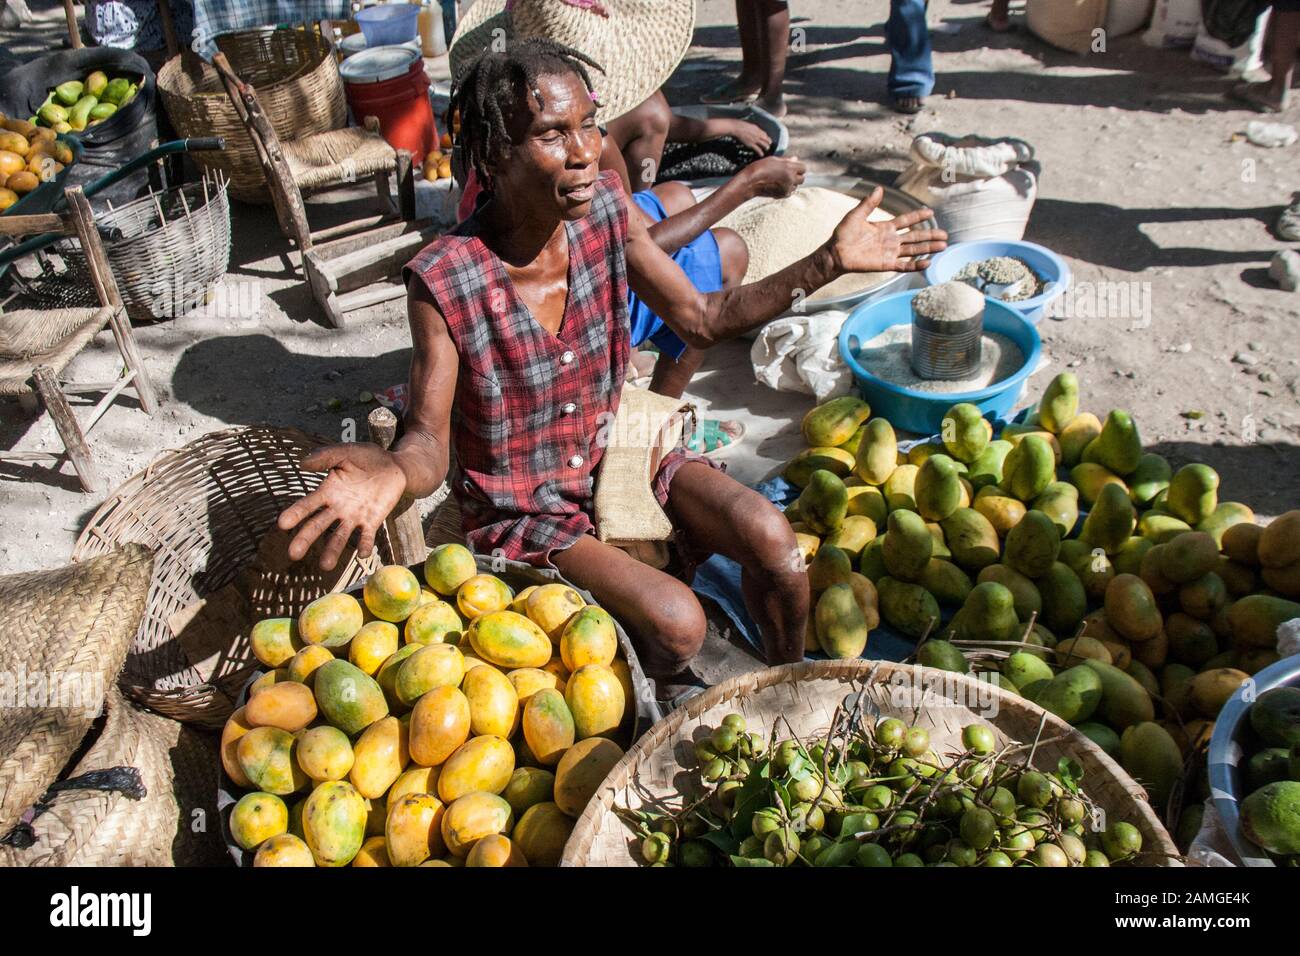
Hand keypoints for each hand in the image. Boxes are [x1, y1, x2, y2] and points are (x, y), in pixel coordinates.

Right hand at [276, 443, 407, 570]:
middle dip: (306, 539)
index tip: (282, 524)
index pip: (308, 504)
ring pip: (341, 536)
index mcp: (328, 491)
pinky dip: (364, 545)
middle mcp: (338, 508)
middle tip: (293, 554)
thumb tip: (302, 463)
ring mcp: (354, 516)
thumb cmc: (367, 457)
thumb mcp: (346, 452)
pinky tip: (363, 553)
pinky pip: (367, 536)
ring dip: (333, 551)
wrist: (395, 466)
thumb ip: (326, 456)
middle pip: (319, 525)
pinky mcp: (372, 521)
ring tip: (326, 566)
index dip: (296, 513)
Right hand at [722, 118, 772, 154]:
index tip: (767, 138)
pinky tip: (761, 155)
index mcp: (757, 128)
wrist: (736, 128)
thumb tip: (752, 130)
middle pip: (766, 139)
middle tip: (769, 144)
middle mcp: (758, 134)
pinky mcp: (751, 144)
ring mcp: (755, 139)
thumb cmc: (740, 125)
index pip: (764, 133)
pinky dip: (760, 152)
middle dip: (768, 142)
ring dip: (766, 147)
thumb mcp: (748, 125)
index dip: (766, 137)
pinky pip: (758, 149)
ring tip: (767, 149)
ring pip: (764, 144)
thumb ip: (752, 128)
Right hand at [744, 155, 804, 198]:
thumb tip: (796, 159)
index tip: (792, 168)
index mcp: (789, 167)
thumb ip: (787, 161)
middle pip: (802, 179)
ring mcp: (787, 188)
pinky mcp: (783, 195)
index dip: (798, 168)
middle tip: (787, 174)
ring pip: (795, 186)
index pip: (803, 168)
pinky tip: (776, 186)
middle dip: (796, 176)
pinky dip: (786, 190)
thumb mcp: (774, 160)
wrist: (750, 182)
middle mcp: (790, 178)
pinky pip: (789, 192)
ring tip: (779, 180)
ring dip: (791, 183)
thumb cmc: (760, 168)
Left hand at [827, 187, 947, 273]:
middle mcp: (891, 240)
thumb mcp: (856, 215)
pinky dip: (916, 265)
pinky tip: (928, 263)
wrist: (835, 253)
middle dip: (930, 235)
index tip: (931, 212)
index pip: (906, 220)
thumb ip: (869, 204)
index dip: (918, 216)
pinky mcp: (886, 264)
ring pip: (914, 250)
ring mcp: (890, 253)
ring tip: (943, 246)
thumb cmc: (843, 234)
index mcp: (885, 227)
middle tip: (945, 234)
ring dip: (928, 248)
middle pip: (915, 236)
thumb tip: (879, 188)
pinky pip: (904, 265)